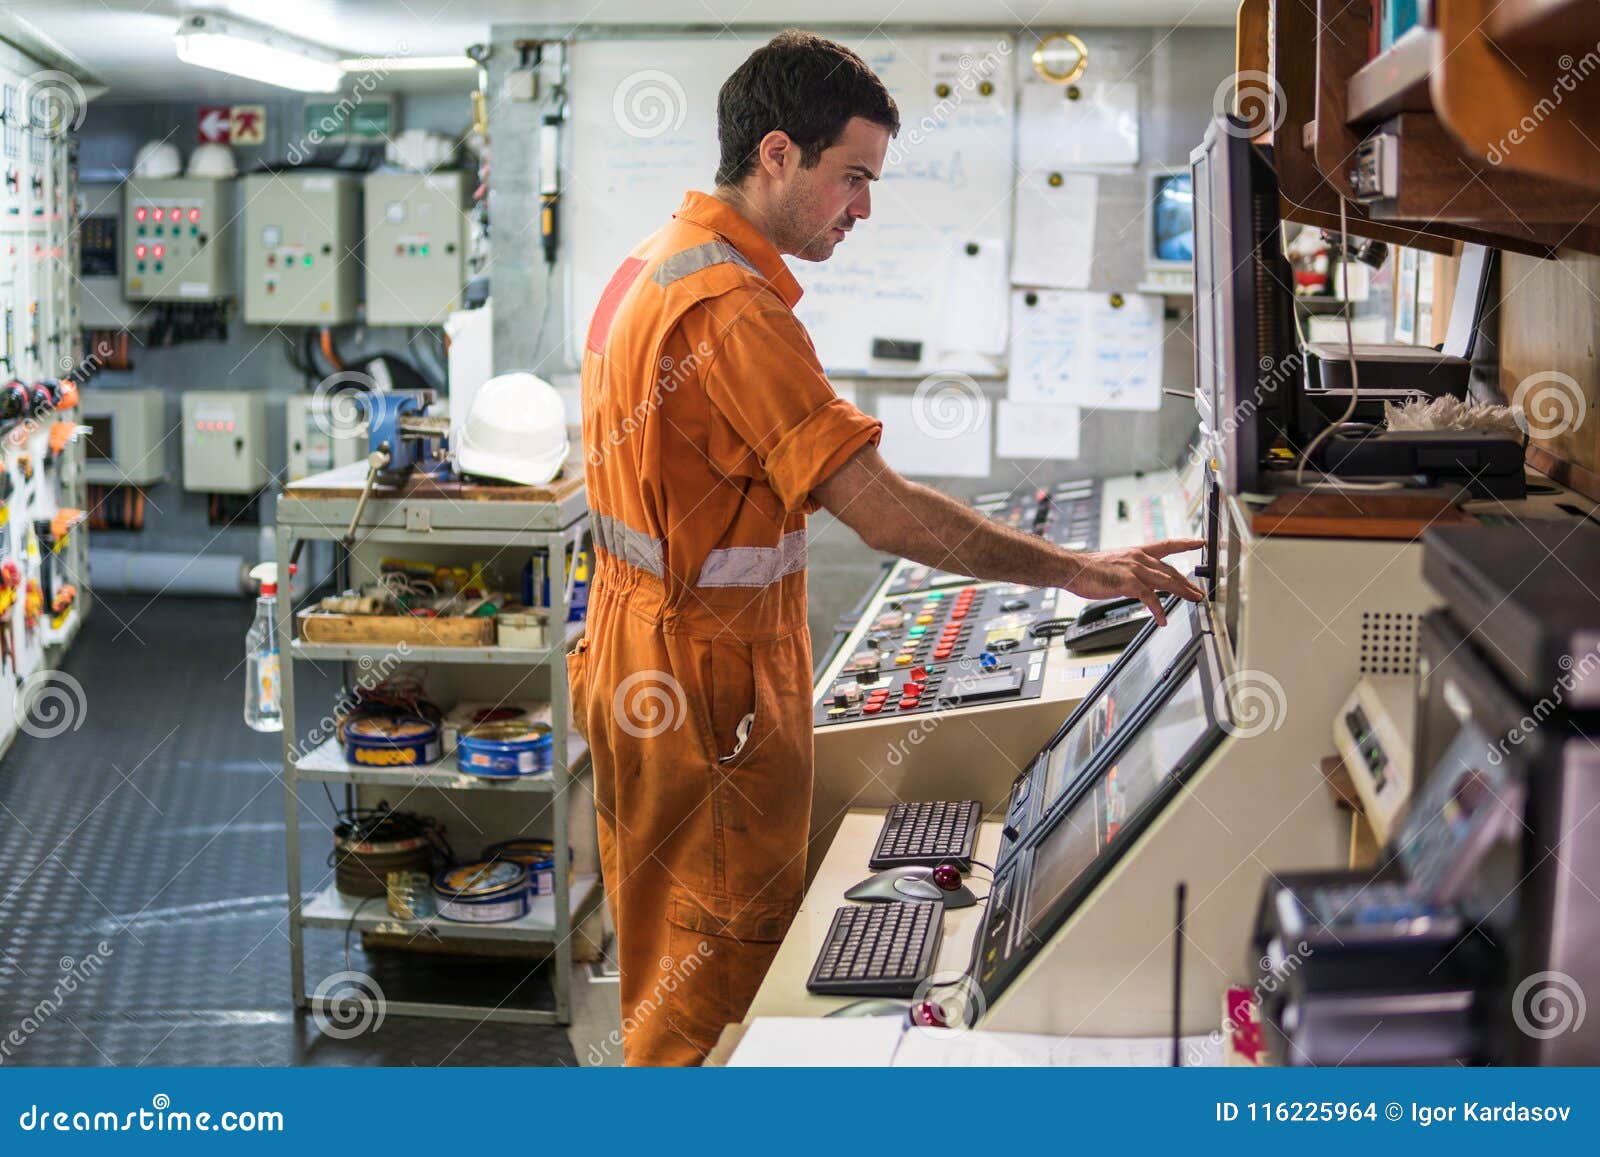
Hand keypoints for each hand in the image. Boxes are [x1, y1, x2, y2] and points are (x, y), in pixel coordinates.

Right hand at [1062, 539, 1205, 625]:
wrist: (1073, 569)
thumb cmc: (1089, 569)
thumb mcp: (1116, 565)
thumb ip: (1133, 572)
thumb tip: (1143, 583)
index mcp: (1136, 552)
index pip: (1166, 545)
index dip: (1185, 543)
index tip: (1200, 542)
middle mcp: (1139, 558)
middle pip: (1171, 569)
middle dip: (1187, 582)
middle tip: (1198, 592)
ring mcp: (1134, 569)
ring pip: (1167, 581)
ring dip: (1183, 592)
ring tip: (1194, 600)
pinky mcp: (1128, 583)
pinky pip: (1150, 598)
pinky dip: (1158, 610)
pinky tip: (1162, 619)